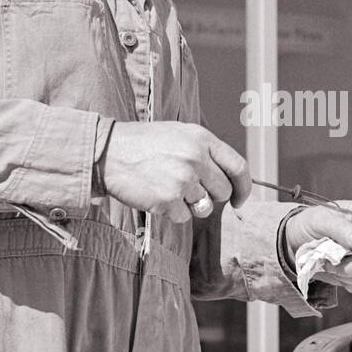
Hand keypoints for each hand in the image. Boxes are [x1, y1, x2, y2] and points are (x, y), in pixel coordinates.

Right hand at [101, 121, 250, 222]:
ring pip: (204, 207)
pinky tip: (156, 195)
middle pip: (222, 191)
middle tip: (186, 187)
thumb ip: (205, 152)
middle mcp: (196, 158)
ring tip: (168, 187)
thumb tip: (231, 178)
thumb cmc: (144, 144)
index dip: (244, 187)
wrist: (107, 152)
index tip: (239, 200)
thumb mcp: (179, 134)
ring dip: (189, 204)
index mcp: (202, 139)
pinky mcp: (168, 200)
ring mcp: (182, 180)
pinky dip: (172, 212)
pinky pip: (183, 217)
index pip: (239, 167)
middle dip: (209, 195)